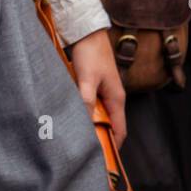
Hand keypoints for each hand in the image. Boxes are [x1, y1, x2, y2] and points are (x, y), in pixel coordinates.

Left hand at [69, 28, 126, 146]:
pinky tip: (70, 115)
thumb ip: (87, 99)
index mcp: (116, 99)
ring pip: (97, 114)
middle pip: (109, 124)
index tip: (102, 159)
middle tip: (84, 150)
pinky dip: (82, 112)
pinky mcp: (91, 85)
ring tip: (75, 136)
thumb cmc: (90, 53)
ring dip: (89, 125)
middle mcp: (112, 98)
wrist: (86, 31)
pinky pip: (89, 104)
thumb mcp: (87, 78)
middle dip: (99, 137)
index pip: (120, 130)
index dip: (113, 145)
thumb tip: (86, 121)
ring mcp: (102, 91)